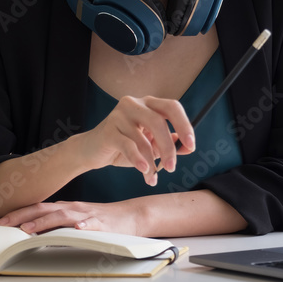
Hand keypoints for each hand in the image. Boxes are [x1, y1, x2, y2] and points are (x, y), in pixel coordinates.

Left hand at [0, 200, 141, 234]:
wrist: (133, 216)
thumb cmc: (103, 220)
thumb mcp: (77, 221)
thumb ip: (58, 225)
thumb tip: (35, 235)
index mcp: (66, 208)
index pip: (38, 208)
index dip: (18, 213)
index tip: (0, 220)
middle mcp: (74, 209)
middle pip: (44, 209)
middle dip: (22, 216)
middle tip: (3, 224)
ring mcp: (88, 216)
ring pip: (63, 217)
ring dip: (44, 222)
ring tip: (29, 229)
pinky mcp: (103, 224)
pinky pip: (92, 225)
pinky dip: (84, 227)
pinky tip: (76, 230)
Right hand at [77, 95, 195, 185]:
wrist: (91, 151)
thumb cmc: (124, 147)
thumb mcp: (150, 146)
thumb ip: (169, 144)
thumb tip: (187, 147)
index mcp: (148, 104)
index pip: (172, 107)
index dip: (184, 125)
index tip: (191, 146)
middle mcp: (134, 104)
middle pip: (159, 121)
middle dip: (168, 147)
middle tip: (172, 167)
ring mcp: (119, 115)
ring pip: (143, 138)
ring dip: (151, 161)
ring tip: (152, 177)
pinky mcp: (108, 130)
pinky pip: (128, 146)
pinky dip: (138, 160)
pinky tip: (144, 171)